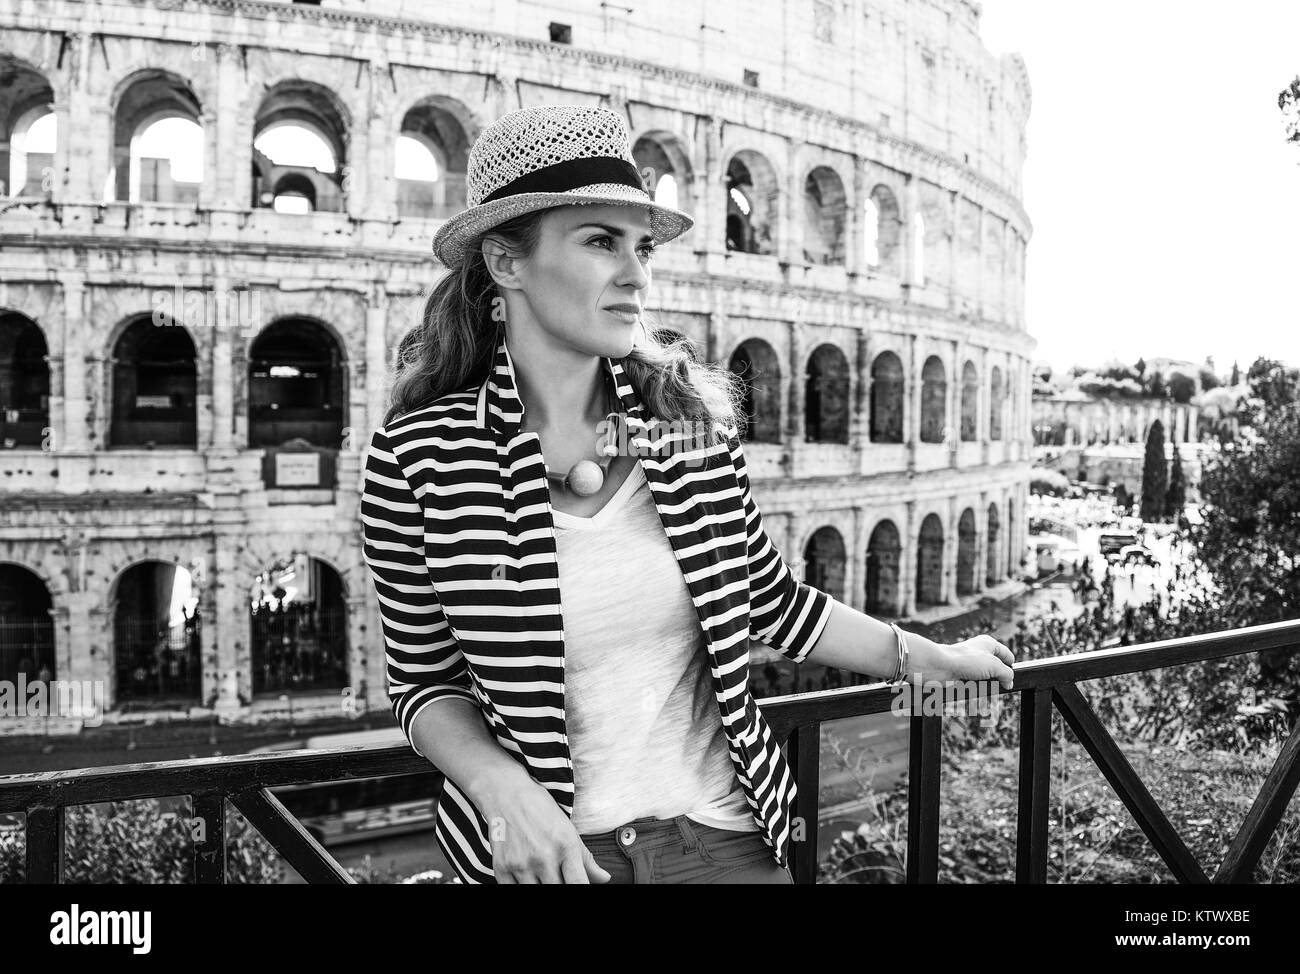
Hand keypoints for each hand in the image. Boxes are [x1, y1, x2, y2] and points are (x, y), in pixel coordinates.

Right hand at [478, 774, 611, 883]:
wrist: (507, 793)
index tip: (578, 886)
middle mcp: (544, 857)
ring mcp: (521, 864)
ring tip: (543, 875)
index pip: (579, 884)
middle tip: (559, 875)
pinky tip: (527, 877)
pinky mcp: (501, 868)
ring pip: (536, 893)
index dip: (582, 891)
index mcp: (565, 846)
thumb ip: (586, 859)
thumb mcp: (569, 830)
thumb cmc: (541, 810)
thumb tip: (604, 879)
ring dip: (541, 887)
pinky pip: (512, 891)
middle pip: (557, 891)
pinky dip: (522, 886)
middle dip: (560, 886)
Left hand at [910, 632, 1014, 691]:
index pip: (1007, 656)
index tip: (1012, 676)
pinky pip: (974, 688)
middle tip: (997, 684)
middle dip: (998, 680)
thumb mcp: (994, 665)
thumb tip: (1009, 683)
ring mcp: (971, 667)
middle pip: (997, 671)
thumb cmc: (965, 659)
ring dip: (986, 687)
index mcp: (988, 644)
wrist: (939, 667)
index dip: (1011, 666)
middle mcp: (980, 654)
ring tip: (980, 685)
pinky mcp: (963, 678)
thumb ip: (1007, 674)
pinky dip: (974, 691)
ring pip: (987, 682)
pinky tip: (971, 689)